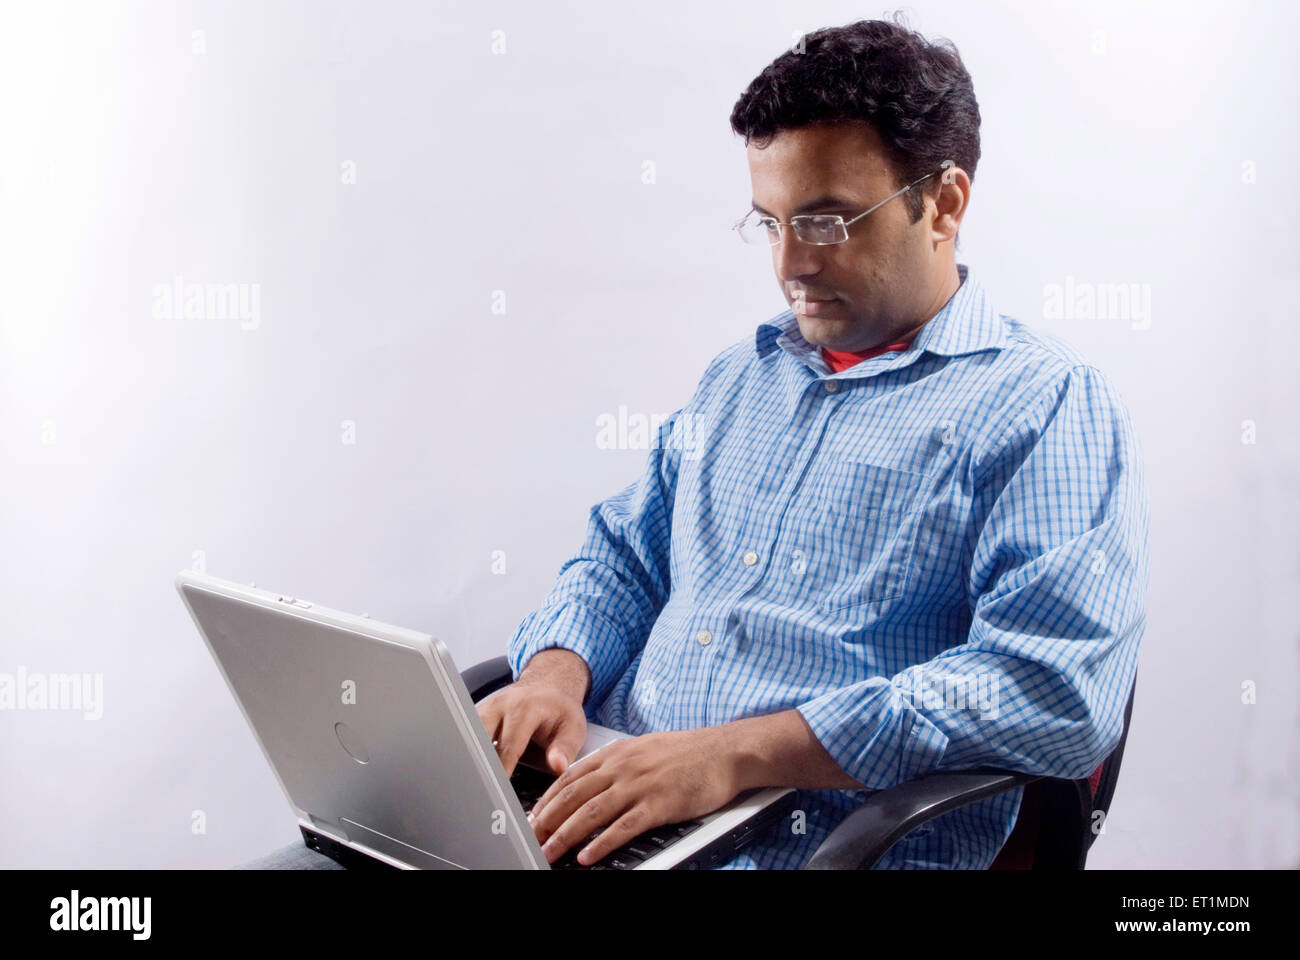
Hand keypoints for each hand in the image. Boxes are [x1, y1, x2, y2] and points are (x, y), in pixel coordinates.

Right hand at [475, 671, 586, 778]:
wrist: (549, 686)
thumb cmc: (560, 710)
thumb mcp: (573, 728)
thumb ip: (565, 749)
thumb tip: (558, 766)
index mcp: (525, 709)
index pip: (508, 744)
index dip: (502, 767)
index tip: (499, 786)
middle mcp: (501, 705)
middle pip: (480, 737)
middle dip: (480, 763)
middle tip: (484, 787)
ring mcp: (486, 708)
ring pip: (469, 734)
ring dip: (472, 756)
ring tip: (474, 782)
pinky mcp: (478, 714)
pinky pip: (467, 733)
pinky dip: (469, 750)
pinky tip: (473, 769)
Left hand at [527, 726, 740, 865]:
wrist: (725, 751)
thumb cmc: (690, 752)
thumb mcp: (646, 747)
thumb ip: (619, 762)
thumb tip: (596, 779)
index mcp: (618, 753)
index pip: (571, 776)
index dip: (548, 798)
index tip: (533, 815)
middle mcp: (623, 767)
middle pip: (573, 796)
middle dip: (547, 819)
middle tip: (530, 837)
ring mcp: (639, 785)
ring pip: (591, 813)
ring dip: (565, 835)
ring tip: (549, 851)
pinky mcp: (658, 804)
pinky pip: (622, 828)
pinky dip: (601, 843)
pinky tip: (587, 856)